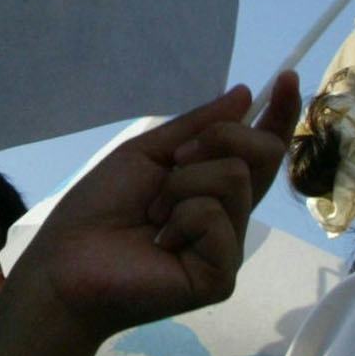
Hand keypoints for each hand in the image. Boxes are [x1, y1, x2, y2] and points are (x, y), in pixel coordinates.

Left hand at [9, 79, 300, 347]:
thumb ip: (198, 127)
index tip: (288, 79)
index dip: (278, 116)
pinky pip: (216, 218)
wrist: (66, 262)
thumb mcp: (146, 153)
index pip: (259, 151)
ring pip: (234, 179)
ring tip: (152, 215)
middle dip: (217, 139)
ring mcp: (228, 248)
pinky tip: (160, 243)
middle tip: (174, 160)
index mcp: (212, 188)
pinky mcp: (221, 276)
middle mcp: (229, 216)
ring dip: (182, 185)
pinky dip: (181, 219)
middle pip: (260, 153)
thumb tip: (245, 94)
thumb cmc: (99, 208)